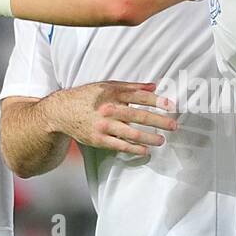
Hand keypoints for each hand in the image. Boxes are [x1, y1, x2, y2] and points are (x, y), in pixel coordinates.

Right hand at [45, 81, 176, 155]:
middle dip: (159, 121)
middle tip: (174, 126)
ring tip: (162, 140)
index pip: (139, 97)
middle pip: (139, 115)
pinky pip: (120, 145)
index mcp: (113, 93)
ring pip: (131, 133)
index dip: (157, 101)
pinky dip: (135, 148)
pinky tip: (145, 150)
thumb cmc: (87, 96)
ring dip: (150, 138)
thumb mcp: (107, 85)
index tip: (171, 106)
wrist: (61, 111)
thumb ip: (131, 86)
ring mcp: (104, 125)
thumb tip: (154, 86)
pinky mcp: (98, 139)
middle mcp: (109, 109)